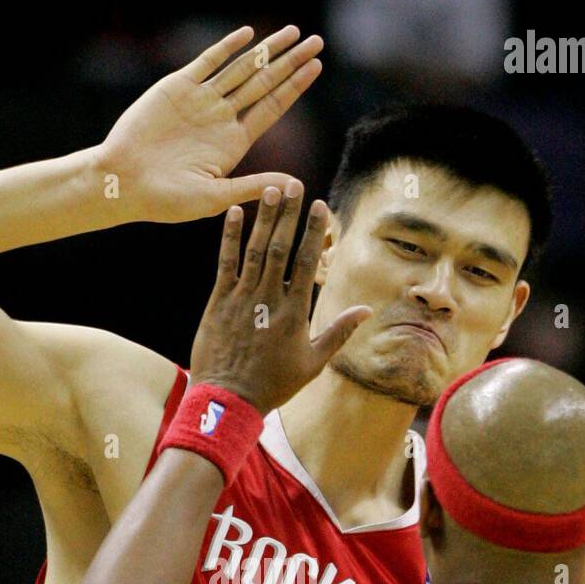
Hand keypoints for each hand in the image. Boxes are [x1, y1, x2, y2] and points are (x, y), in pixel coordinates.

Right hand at [100, 25, 321, 224]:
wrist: (122, 181)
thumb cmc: (166, 200)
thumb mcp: (215, 197)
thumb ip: (253, 185)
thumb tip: (294, 185)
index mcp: (233, 143)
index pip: (271, 108)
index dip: (294, 87)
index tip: (316, 68)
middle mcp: (221, 118)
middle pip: (264, 83)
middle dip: (290, 62)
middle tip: (317, 42)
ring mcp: (200, 101)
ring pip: (241, 68)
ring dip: (266, 50)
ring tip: (293, 32)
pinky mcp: (177, 87)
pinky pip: (207, 62)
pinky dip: (226, 47)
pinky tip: (247, 35)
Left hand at [189, 185, 370, 414]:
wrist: (229, 400)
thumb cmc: (273, 384)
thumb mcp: (313, 363)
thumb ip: (339, 332)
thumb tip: (367, 310)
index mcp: (294, 313)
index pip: (306, 263)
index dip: (312, 231)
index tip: (318, 205)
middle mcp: (269, 299)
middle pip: (281, 248)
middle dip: (288, 214)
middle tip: (294, 183)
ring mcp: (242, 298)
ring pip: (255, 250)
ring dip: (264, 218)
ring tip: (270, 189)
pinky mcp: (218, 302)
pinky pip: (226, 263)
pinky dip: (230, 237)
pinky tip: (236, 212)